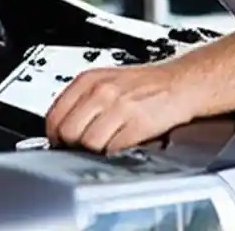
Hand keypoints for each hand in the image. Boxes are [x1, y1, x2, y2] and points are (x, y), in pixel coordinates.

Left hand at [44, 62, 198, 154]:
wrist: (179, 83)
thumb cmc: (143, 85)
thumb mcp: (105, 81)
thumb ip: (81, 101)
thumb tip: (60, 128)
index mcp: (88, 80)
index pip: (54, 116)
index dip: (55, 135)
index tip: (60, 142)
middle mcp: (101, 91)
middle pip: (69, 132)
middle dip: (72, 145)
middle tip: (81, 148)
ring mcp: (120, 107)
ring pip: (88, 143)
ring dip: (93, 152)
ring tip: (103, 147)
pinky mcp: (138, 123)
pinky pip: (113, 149)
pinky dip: (113, 154)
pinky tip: (119, 147)